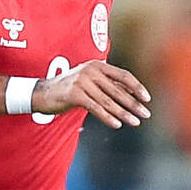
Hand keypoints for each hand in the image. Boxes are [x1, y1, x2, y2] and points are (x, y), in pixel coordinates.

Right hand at [31, 60, 151, 128]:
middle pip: (118, 89)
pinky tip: (117, 124)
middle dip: (134, 104)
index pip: (123, 75)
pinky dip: (108, 117)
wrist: (43, 93)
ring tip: (135, 122)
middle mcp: (91, 70)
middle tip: (146, 114)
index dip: (137, 87)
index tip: (147, 99)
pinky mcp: (75, 94)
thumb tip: (132, 95)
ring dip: (124, 113)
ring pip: (108, 101)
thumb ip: (107, 85)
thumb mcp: (89, 82)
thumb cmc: (69, 89)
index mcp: (98, 65)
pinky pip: (96, 108)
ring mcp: (82, 81)